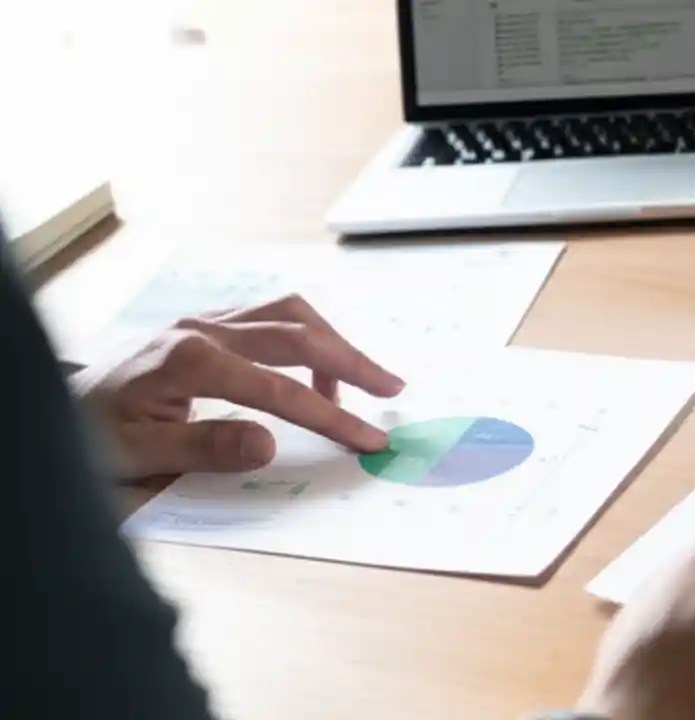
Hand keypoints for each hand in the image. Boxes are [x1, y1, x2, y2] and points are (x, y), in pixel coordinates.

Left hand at [77, 294, 404, 478]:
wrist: (59, 408)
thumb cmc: (94, 437)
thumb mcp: (141, 455)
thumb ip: (205, 447)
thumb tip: (269, 444)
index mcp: (189, 360)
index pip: (281, 389)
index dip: (332, 416)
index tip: (370, 440)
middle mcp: (201, 328)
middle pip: (297, 332)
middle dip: (352, 362)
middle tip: (393, 390)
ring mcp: (203, 319)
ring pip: (288, 312)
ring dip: (333, 341)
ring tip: (363, 378)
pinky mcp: (204, 322)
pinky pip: (269, 314)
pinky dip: (305, 333)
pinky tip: (313, 367)